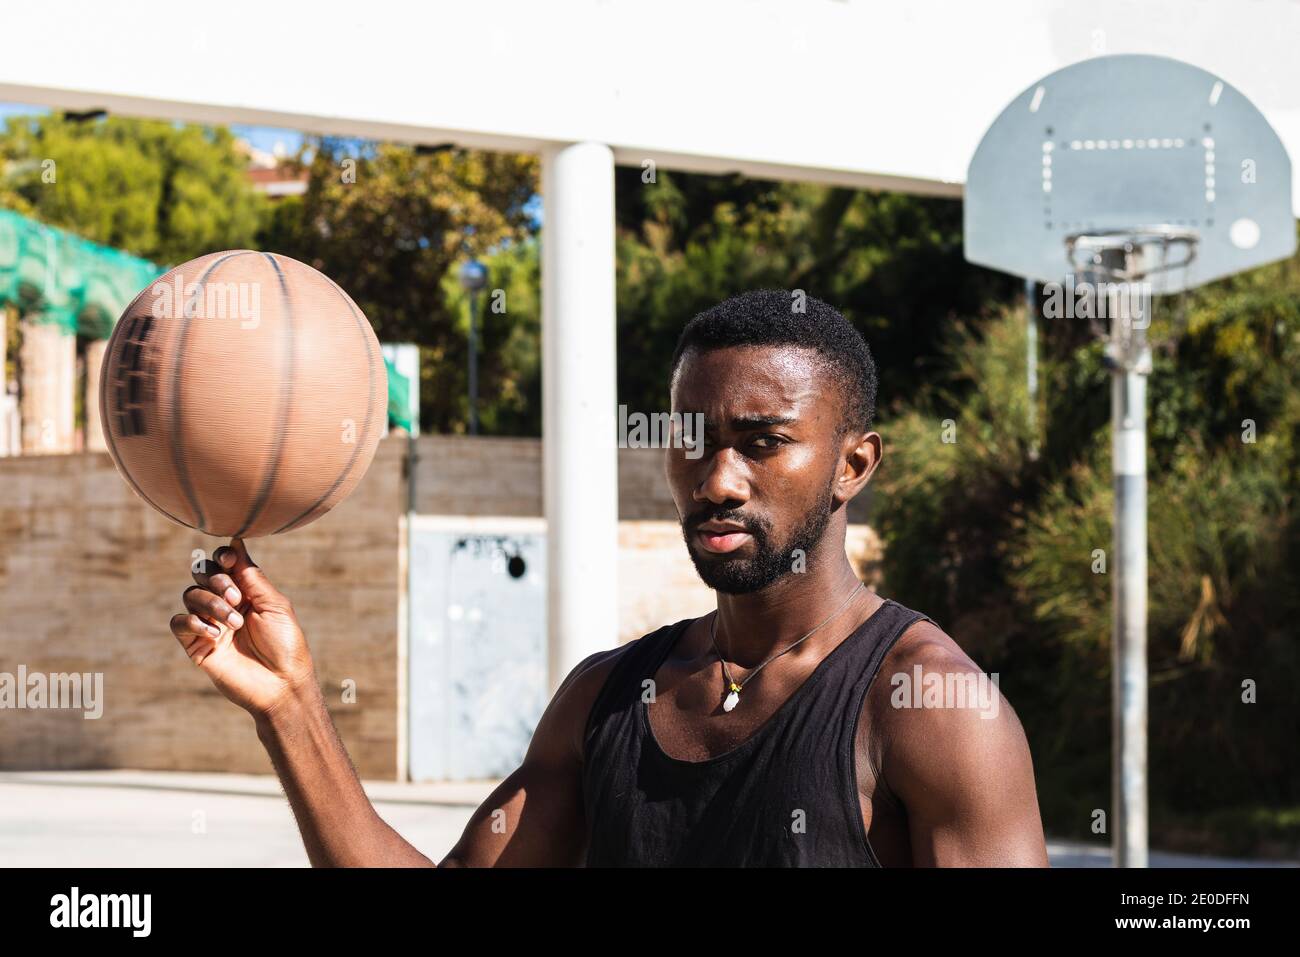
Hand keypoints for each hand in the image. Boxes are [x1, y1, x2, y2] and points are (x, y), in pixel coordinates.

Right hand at [169, 538, 316, 718]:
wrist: (280, 684)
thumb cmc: (285, 644)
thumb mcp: (274, 604)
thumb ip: (251, 575)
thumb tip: (236, 541)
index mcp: (246, 591)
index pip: (223, 563)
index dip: (222, 556)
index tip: (229, 559)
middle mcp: (225, 604)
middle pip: (202, 573)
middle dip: (216, 580)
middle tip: (236, 598)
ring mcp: (209, 623)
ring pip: (190, 595)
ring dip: (211, 604)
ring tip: (233, 624)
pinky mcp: (196, 645)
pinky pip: (178, 622)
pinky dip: (192, 622)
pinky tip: (215, 634)